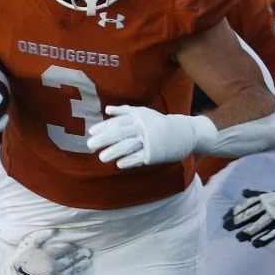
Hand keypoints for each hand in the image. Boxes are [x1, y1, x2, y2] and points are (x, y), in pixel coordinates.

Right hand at [0, 229, 92, 274]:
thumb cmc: (20, 262)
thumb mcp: (28, 245)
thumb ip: (42, 236)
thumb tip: (55, 231)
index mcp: (48, 256)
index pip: (66, 249)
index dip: (73, 247)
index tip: (77, 245)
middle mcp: (54, 269)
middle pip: (71, 260)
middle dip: (81, 256)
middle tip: (88, 253)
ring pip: (72, 272)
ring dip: (80, 266)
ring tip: (87, 262)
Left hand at [86, 105, 205, 168]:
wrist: (184, 131)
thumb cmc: (159, 123)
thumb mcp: (143, 112)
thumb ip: (124, 111)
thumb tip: (107, 110)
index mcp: (138, 118)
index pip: (118, 122)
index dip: (104, 127)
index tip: (91, 132)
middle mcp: (142, 127)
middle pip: (121, 133)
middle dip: (105, 139)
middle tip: (90, 145)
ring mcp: (149, 140)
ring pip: (129, 145)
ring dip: (115, 151)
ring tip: (102, 158)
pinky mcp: (155, 153)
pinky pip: (140, 157)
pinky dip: (130, 161)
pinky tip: (119, 165)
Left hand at [223, 184, 274, 246]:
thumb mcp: (270, 193)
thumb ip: (256, 194)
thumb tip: (243, 192)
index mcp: (264, 200)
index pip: (246, 206)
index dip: (234, 212)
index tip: (224, 217)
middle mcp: (267, 208)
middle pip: (249, 215)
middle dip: (237, 222)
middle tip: (225, 227)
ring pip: (259, 225)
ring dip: (248, 232)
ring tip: (238, 238)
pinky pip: (272, 234)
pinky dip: (263, 239)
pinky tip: (255, 244)